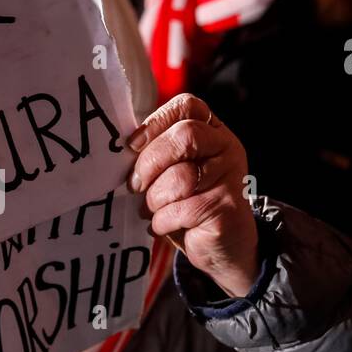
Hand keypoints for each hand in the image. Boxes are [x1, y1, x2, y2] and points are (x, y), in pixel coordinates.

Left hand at [126, 94, 259, 297]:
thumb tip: (120, 152)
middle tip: (135, 185)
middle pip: (185, 136)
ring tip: (152, 210)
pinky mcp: (227, 208)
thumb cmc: (189, 204)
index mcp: (212, 131)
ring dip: (155, 199)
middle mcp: (227, 148)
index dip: (156, 122)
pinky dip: (162, 222)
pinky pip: (182, 209)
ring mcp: (231, 177)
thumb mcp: (174, 172)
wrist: (224, 246)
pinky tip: (163, 225)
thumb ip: (158, 154)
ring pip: (181, 177)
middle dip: (150, 162)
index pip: (188, 106)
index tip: (132, 145)